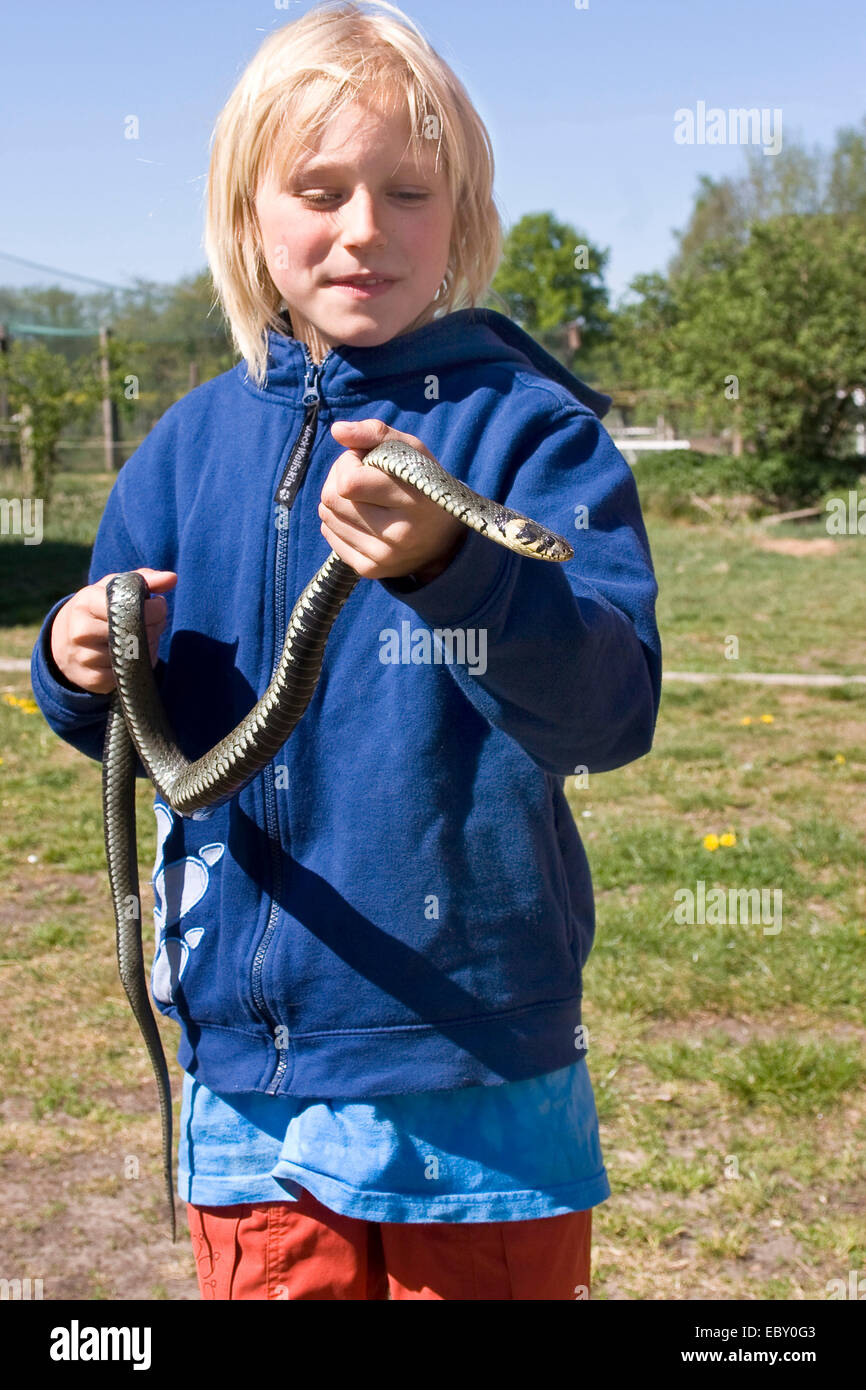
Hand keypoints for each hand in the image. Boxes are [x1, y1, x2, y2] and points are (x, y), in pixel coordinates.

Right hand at [50, 568, 176, 693]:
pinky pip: (128, 674)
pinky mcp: (92, 679)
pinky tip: (132, 657)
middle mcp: (80, 630)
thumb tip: (172, 578)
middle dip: (153, 628)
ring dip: (147, 648)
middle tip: (153, 624)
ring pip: (133, 655)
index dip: (154, 608)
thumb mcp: (115, 588)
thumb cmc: (99, 608)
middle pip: (134, 632)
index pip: (130, 606)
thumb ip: (145, 579)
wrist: (66, 640)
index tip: (159, 605)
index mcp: (86, 602)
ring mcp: (84, 656)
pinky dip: (137, 667)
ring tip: (141, 639)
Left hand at [320, 420, 466, 582]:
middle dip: (338, 478)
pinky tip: (360, 516)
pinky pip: (330, 534)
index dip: (348, 464)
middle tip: (359, 476)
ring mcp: (383, 556)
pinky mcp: (370, 570)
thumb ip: (375, 433)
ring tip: (361, 496)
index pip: (349, 482)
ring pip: (327, 516)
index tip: (363, 460)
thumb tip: (336, 430)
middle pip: (332, 498)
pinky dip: (338, 520)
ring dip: (337, 499)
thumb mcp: (411, 451)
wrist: (444, 539)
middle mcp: (399, 533)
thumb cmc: (423, 484)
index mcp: (414, 499)